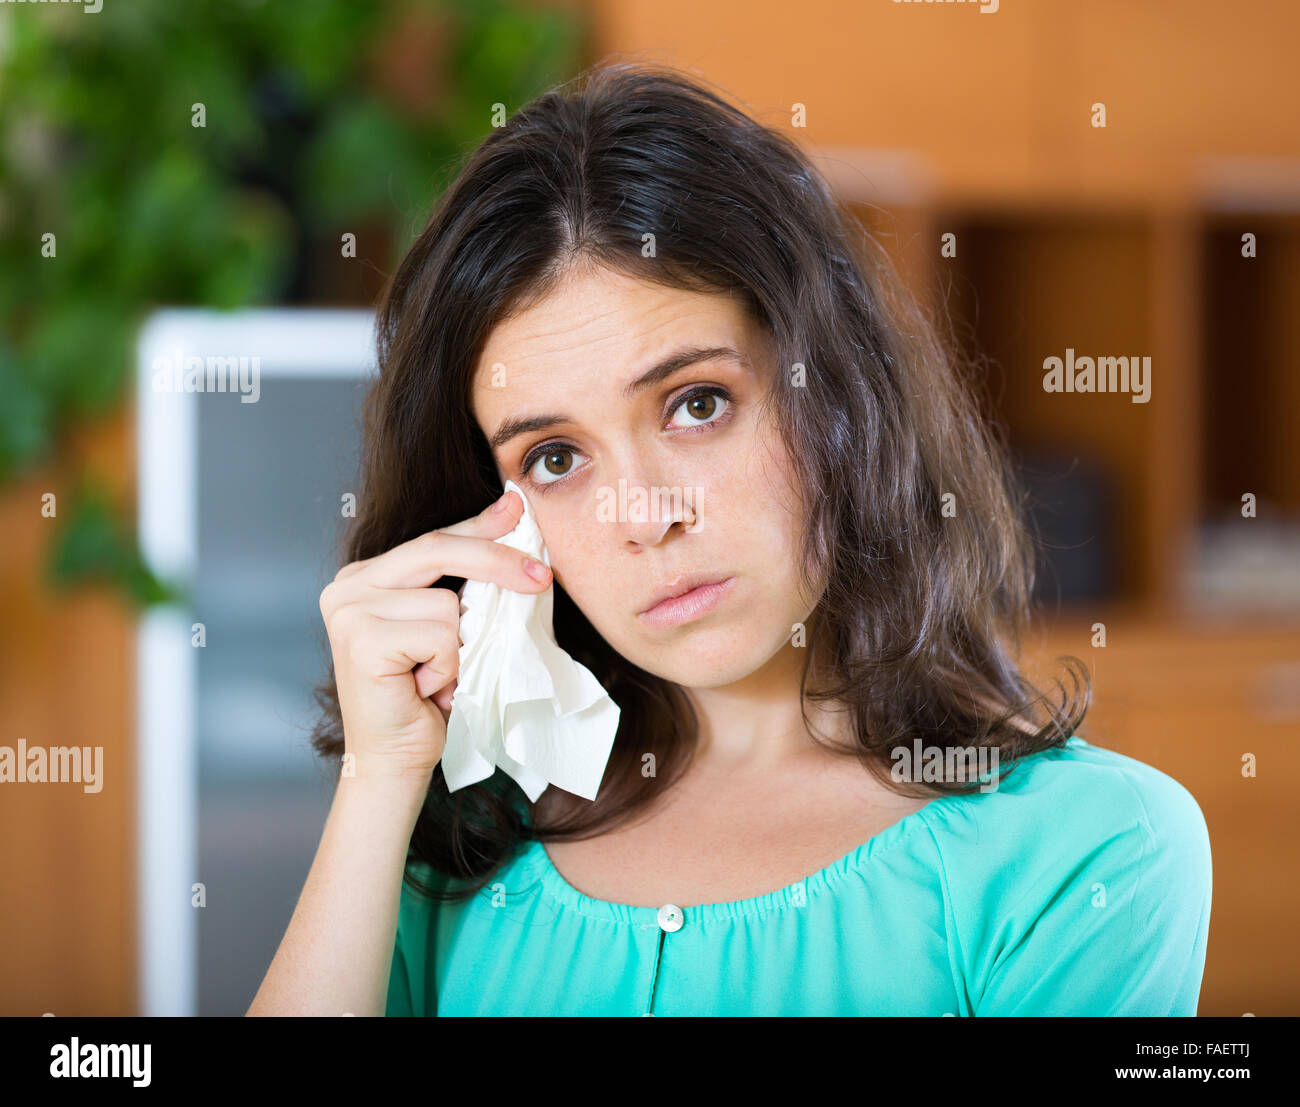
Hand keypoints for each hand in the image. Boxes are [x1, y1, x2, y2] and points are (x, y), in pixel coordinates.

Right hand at [318, 490, 550, 782]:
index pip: (434, 539)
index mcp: (365, 576)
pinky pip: (440, 635)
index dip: (481, 527)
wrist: (394, 762)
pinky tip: (424, 688)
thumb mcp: (448, 630)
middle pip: (437, 550)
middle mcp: (347, 586)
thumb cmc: (425, 698)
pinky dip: (447, 667)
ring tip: (437, 676)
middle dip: (496, 561)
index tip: (518, 509)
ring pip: (446, 604)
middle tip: (541, 578)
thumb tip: (513, 524)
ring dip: (459, 648)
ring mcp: (348, 610)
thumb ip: (464, 585)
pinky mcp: (360, 640)